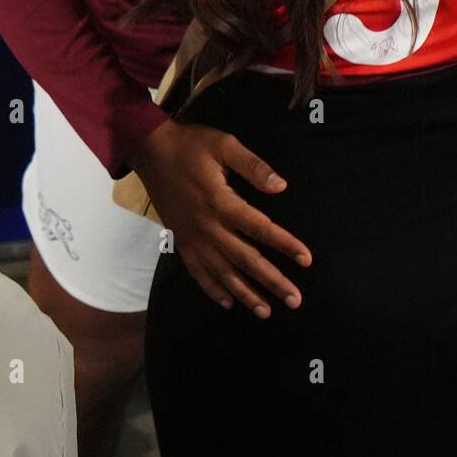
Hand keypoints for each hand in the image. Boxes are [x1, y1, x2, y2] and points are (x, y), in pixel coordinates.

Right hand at [130, 117, 311, 317]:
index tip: (306, 260)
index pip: (260, 228)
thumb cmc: (191, 145)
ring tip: (266, 312)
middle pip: (245, 259)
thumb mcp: (225, 145)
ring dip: (246, 294)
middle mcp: (208, 227)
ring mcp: (192, 238)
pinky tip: (228, 303)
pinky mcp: (180, 241)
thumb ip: (253, 166)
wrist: (150, 151)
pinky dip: (212, 289)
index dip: (285, 244)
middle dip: (271, 281)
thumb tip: (281, 186)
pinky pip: (197, 272)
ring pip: (222, 272)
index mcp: (221, 202)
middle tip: (295, 300)